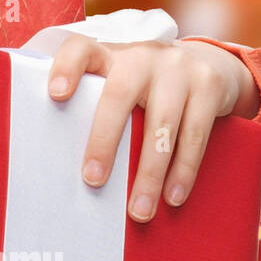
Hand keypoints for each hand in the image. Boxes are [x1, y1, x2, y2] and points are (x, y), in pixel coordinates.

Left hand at [45, 38, 257, 221]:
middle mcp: (141, 57)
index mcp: (110, 55)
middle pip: (118, 96)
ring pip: (161, 126)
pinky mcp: (208, 86)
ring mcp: (178, 69)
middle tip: (92, 180)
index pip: (81, 49)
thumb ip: (91, 102)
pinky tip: (172, 197)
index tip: (55, 95)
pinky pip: (195, 135)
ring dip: (149, 174)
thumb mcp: (118, 80)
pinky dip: (183, 171)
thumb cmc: (144, 85)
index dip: (66, 68)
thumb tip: (52, 159)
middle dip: (104, 141)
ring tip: (138, 211)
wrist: (209, 64)